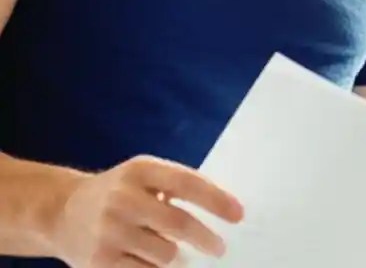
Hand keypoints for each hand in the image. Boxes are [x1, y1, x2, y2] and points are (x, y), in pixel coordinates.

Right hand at [50, 155, 242, 267]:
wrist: (61, 212)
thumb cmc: (120, 193)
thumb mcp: (145, 176)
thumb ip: (181, 185)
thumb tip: (227, 208)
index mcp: (140, 170)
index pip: (187, 183)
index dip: (217, 200)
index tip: (239, 215)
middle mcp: (122, 199)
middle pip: (178, 223)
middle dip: (207, 238)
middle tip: (220, 247)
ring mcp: (109, 231)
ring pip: (165, 254)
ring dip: (179, 257)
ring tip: (178, 254)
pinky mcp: (99, 261)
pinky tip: (159, 265)